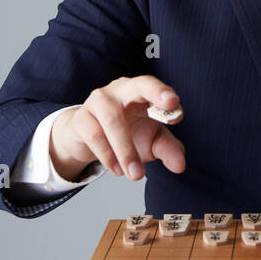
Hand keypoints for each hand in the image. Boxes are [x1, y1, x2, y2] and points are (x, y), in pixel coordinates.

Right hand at [49, 75, 184, 181]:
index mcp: (139, 91)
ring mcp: (97, 102)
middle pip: (138, 86)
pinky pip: (94, 135)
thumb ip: (168, 150)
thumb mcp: (150, 141)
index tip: (175, 105)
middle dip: (155, 95)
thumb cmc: (125, 132)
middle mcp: (119, 90)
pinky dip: (107, 155)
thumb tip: (180, 165)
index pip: (152, 85)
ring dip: (126, 150)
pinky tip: (117, 169)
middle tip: (171, 112)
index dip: (163, 93)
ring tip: (136, 174)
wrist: (85, 138)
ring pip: (113, 120)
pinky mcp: (80, 119)